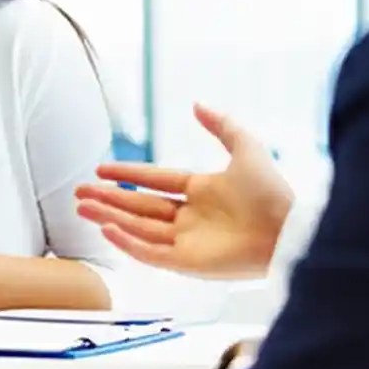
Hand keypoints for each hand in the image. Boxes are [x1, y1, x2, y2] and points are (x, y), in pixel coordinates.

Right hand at [75, 103, 292, 278]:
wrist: (288, 230)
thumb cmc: (272, 192)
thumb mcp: (246, 147)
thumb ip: (221, 125)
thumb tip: (197, 104)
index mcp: (202, 191)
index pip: (155, 181)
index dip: (128, 175)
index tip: (101, 170)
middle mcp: (191, 217)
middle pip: (140, 207)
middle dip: (108, 199)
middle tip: (79, 191)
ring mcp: (187, 241)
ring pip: (138, 228)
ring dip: (109, 217)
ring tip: (82, 207)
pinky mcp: (187, 263)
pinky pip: (149, 252)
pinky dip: (126, 242)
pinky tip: (106, 228)